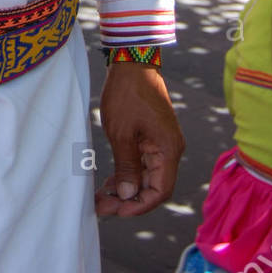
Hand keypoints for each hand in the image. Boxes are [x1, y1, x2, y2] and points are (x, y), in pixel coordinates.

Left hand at [95, 63, 184, 217]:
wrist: (132, 61)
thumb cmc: (127, 94)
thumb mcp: (121, 133)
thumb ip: (126, 166)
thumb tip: (129, 195)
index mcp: (168, 150)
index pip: (160, 191)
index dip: (139, 206)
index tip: (116, 211)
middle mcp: (170, 149)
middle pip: (153, 186)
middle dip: (128, 199)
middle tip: (101, 206)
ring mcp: (162, 143)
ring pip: (146, 176)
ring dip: (126, 188)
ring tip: (101, 197)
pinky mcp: (152, 137)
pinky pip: (142, 163)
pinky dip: (127, 173)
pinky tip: (109, 182)